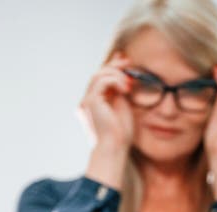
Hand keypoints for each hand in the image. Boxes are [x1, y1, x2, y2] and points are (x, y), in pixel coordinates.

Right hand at [80, 53, 133, 190]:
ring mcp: (87, 100)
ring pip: (98, 75)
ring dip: (116, 74)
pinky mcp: (91, 101)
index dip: (112, 66)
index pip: (101, 77)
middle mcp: (88, 100)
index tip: (126, 60)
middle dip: (114, 66)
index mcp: (95, 101)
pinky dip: (115, 81)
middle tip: (129, 64)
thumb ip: (122, 90)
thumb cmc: (121, 132)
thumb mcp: (124, 105)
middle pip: (98, 74)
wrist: (115, 146)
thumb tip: (126, 75)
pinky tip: (126, 89)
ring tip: (129, 83)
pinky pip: (101, 82)